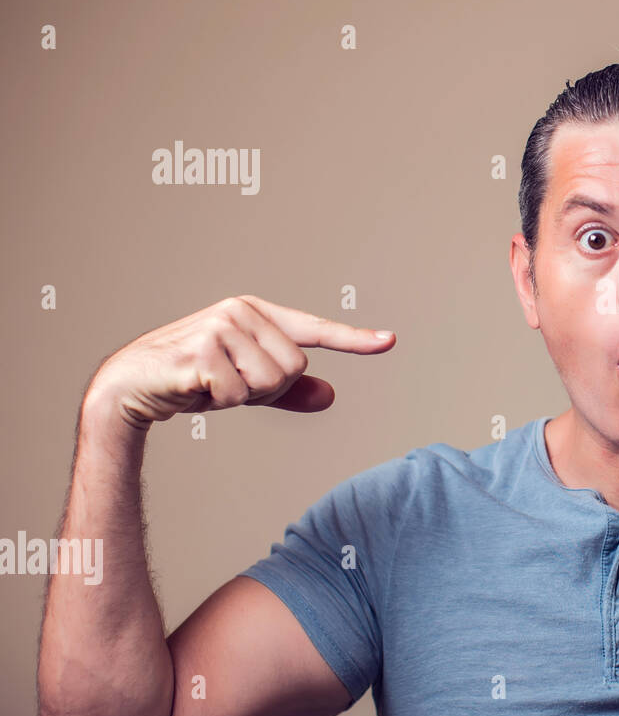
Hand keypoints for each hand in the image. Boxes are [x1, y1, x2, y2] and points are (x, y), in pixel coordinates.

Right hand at [85, 294, 395, 429]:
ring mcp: (221, 327)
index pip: (315, 330)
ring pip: (271, 382)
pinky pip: (239, 395)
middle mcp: (241, 312)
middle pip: (294, 369)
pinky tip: (194, 388)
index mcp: (257, 314)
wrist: (133, 385)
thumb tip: (331, 395)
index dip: (354, 339)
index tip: (389, 342)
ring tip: (210, 384)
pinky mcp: (202, 349)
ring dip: (242, 397)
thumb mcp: (247, 385)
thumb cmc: (193, 379)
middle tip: (228, 384)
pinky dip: (220, 403)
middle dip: (267, 390)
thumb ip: (289, 391)